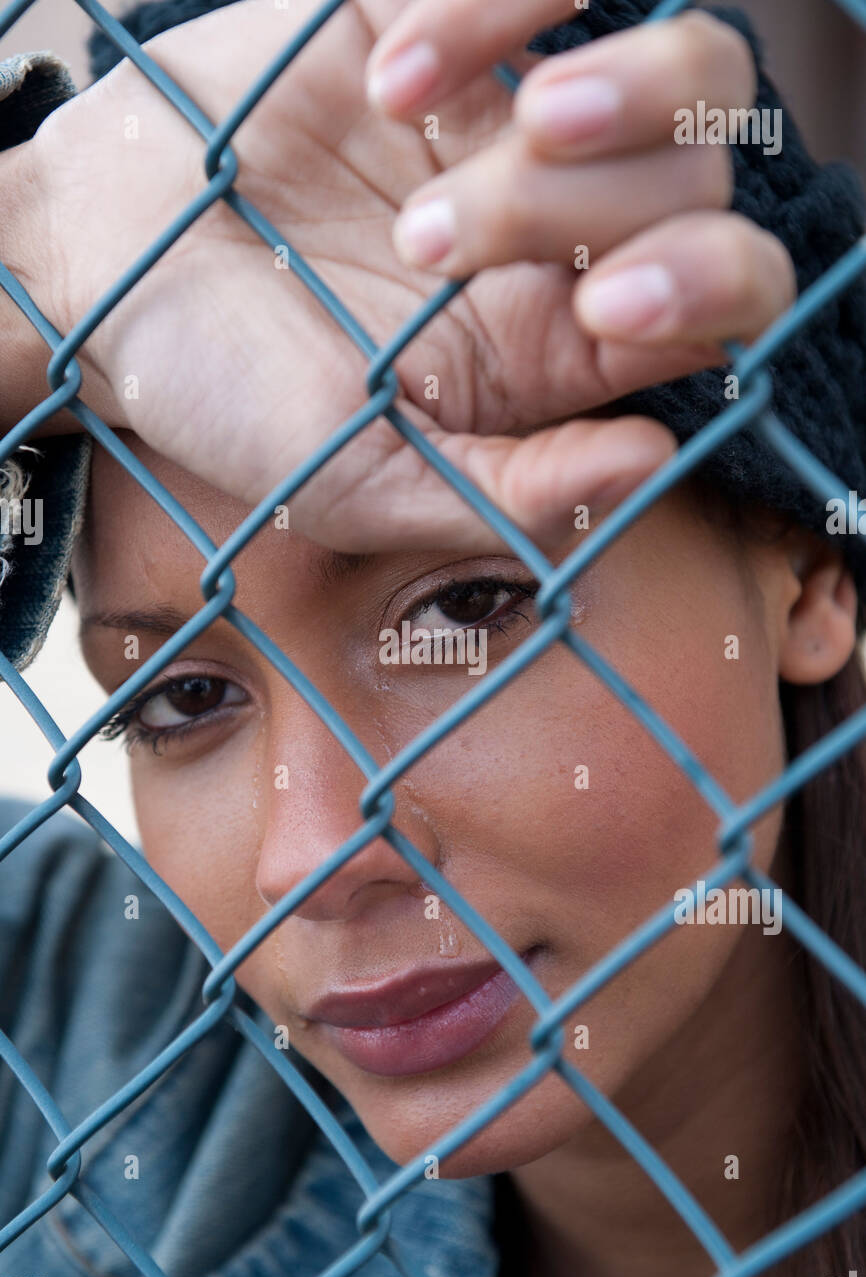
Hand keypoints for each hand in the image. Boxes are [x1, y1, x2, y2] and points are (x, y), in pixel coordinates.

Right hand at [21, 0, 793, 552]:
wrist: (93, 272)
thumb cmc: (221, 395)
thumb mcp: (360, 482)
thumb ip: (506, 493)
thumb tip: (653, 463)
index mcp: (555, 346)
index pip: (718, 299)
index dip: (706, 285)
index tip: (604, 304)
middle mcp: (557, 232)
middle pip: (703, 171)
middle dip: (598, 196)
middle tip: (429, 239)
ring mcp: (506, 116)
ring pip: (670, 62)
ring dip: (592, 88)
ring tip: (418, 121)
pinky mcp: (440, 21)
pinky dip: (488, 1)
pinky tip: (389, 69)